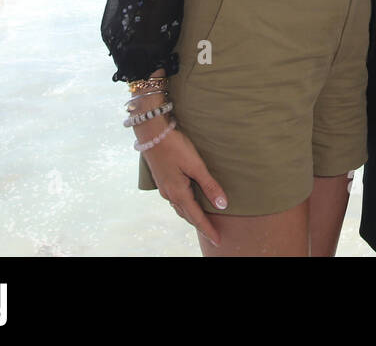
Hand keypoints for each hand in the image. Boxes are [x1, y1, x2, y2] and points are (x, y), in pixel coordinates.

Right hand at [138, 121, 227, 246]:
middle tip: (214, 235)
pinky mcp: (163, 181)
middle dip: (201, 225)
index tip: (218, 241)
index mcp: (178, 193)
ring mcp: (165, 188)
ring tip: (204, 222)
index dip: (208, 229)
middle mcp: (170, 194)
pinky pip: (176, 199)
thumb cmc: (175, 147)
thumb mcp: (196, 165)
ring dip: (193, 216)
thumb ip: (209, 185)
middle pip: (188, 215)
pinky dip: (186, 206)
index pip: (197, 217)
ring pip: (181, 208)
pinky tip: (190, 202)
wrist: (152, 134)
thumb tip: (222, 205)